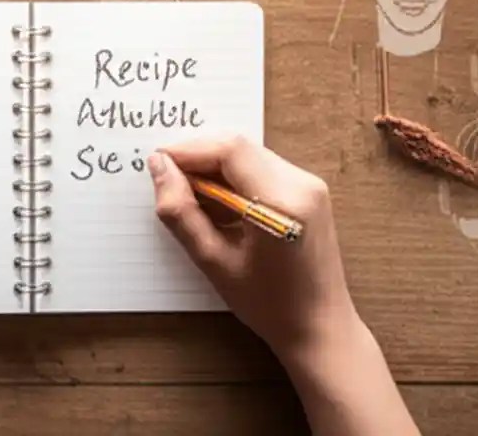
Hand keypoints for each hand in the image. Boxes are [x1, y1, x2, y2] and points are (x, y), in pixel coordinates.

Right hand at [149, 136, 356, 360]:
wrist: (320, 328)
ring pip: (249, 156)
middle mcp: (302, 183)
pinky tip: (218, 207)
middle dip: (199, 158)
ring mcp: (310, 185)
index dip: (188, 150)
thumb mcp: (214, 261)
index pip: (228, 150)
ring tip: (191, 200)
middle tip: (169, 183)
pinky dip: (233, 179)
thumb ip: (181, 212)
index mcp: (282, 201)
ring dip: (215, 169)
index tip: (157, 164)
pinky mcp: (310, 193)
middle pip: (238, 148)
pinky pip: (262, 170)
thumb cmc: (269, 305)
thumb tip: (159, 167)